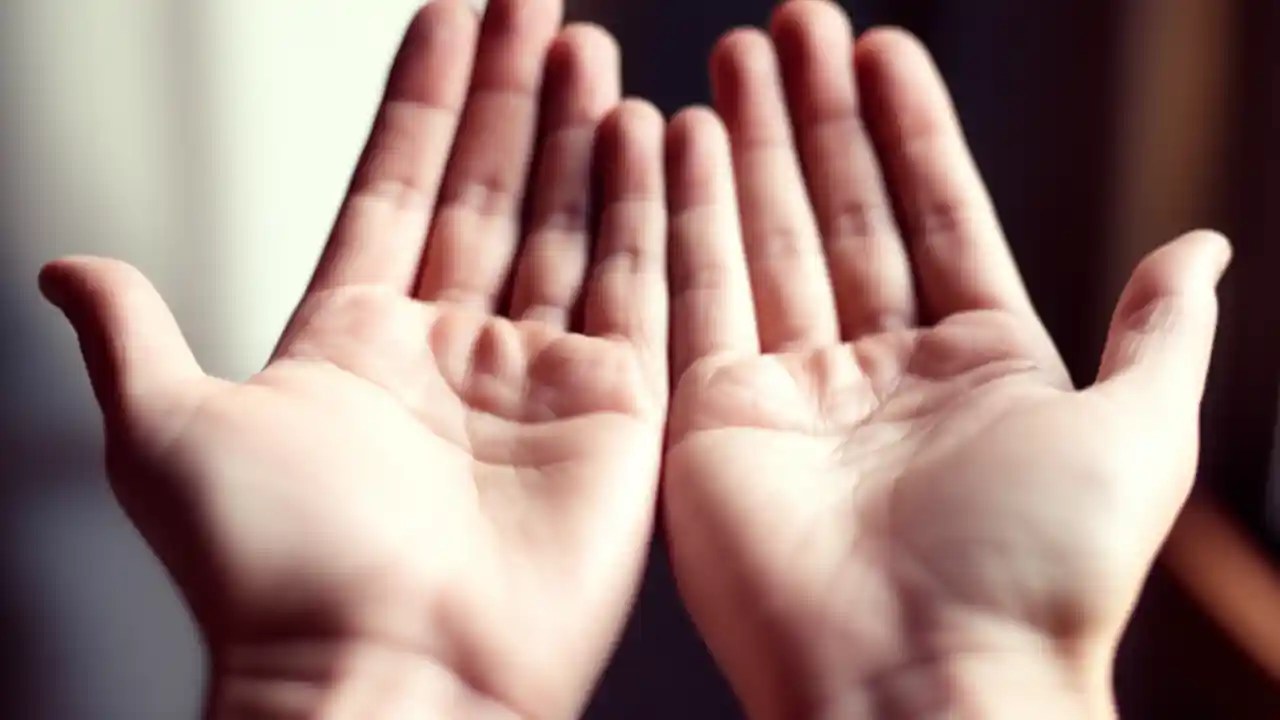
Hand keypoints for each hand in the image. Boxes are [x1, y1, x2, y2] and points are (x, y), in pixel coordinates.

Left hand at [41, 2, 666, 716]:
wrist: (385, 681)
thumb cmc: (274, 577)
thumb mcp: (168, 434)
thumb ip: (135, 336)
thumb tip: (67, 267)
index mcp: (352, 341)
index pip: (399, 185)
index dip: (426, 99)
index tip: (450, 15)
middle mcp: (448, 351)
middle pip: (491, 190)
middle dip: (514, 93)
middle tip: (539, 6)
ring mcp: (536, 379)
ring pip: (565, 226)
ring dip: (580, 136)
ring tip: (591, 52)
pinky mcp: (612, 413)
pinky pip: (635, 289)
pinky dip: (647, 213)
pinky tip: (654, 142)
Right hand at [662, 3, 1227, 717]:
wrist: (922, 678)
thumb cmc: (1039, 571)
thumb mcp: (1137, 436)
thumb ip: (1157, 334)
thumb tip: (1201, 247)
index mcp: (978, 365)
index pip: (936, 214)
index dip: (909, 131)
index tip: (882, 47)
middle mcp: (878, 372)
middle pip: (839, 212)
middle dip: (814, 114)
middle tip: (788, 22)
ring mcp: (789, 392)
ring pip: (761, 238)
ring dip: (746, 145)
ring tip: (730, 57)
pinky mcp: (713, 418)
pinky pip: (694, 294)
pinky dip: (684, 214)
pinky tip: (679, 139)